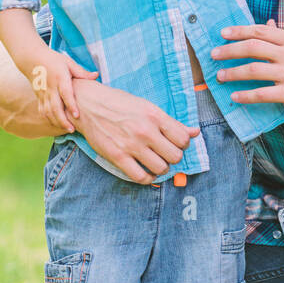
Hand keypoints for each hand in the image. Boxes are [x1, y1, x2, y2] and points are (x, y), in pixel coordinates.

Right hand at [28, 49, 98, 132]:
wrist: (32, 58)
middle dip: (63, 120)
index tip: (77, 115)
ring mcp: (43, 93)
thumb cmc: (54, 60)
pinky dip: (49, 119)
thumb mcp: (68, 63)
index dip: (71, 105)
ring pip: (48, 111)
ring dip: (57, 122)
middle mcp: (50, 87)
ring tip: (68, 129)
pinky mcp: (38, 96)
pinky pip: (42, 110)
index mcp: (59, 78)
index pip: (65, 93)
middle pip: (55, 107)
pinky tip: (57, 125)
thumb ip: (81, 72)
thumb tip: (96, 75)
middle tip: (72, 129)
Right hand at [73, 79, 199, 182]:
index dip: (183, 144)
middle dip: (173, 157)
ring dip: (162, 168)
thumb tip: (195, 132)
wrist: (88, 105)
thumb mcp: (147, 106)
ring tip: (156, 162)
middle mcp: (145, 131)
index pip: (183, 138)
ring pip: (161, 168)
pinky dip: (148, 178)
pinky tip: (147, 172)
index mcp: (154, 116)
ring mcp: (131, 145)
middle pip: (175, 156)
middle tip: (166, 153)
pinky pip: (141, 177)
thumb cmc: (119, 103)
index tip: (176, 143)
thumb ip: (171, 122)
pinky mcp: (117, 157)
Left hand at [210, 22, 283, 115]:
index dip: (239, 31)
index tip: (223, 33)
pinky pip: (261, 94)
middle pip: (252, 47)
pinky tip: (234, 97)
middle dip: (229, 50)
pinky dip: (245, 95)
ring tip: (220, 76)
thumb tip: (269, 21)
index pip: (260, 30)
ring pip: (252, 70)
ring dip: (232, 73)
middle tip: (213, 54)